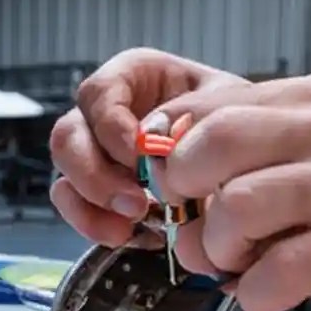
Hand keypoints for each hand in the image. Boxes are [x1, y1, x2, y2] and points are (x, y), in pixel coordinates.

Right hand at [48, 48, 249, 246]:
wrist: (246, 160)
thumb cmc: (235, 122)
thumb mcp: (227, 105)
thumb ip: (192, 119)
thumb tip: (158, 148)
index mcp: (132, 77)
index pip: (98, 94)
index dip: (112, 128)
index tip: (141, 159)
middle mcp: (104, 112)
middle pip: (68, 136)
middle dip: (96, 176)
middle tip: (136, 204)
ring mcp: (96, 153)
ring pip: (64, 174)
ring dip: (92, 204)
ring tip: (130, 225)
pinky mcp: (96, 190)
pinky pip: (74, 206)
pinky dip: (93, 223)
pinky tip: (125, 234)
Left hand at [147, 72, 310, 310]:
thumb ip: (267, 140)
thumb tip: (180, 164)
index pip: (204, 107)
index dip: (166, 154)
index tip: (169, 190)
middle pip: (212, 145)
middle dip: (182, 195)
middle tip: (195, 225)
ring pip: (239, 208)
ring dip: (218, 250)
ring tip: (234, 265)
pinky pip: (284, 271)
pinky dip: (256, 293)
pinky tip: (266, 295)